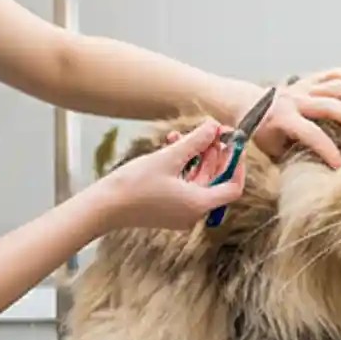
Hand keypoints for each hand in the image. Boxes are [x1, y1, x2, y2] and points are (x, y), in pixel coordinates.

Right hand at [98, 120, 246, 231]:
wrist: (103, 207)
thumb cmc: (134, 186)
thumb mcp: (169, 158)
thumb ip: (196, 142)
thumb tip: (214, 127)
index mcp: (199, 204)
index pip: (233, 187)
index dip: (237, 164)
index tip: (233, 145)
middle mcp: (193, 212)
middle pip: (216, 180)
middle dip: (215, 154)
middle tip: (212, 131)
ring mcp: (180, 211)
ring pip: (198, 179)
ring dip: (196, 155)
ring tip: (187, 135)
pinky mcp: (168, 208)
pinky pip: (184, 183)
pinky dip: (183, 165)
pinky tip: (173, 144)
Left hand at [227, 68, 340, 168]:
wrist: (247, 103)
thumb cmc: (263, 133)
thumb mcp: (270, 150)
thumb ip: (288, 162)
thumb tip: (305, 187)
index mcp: (281, 119)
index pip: (308, 132)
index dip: (325, 148)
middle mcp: (294, 100)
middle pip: (328, 104)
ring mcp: (304, 86)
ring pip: (335, 85)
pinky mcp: (312, 78)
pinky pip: (335, 73)